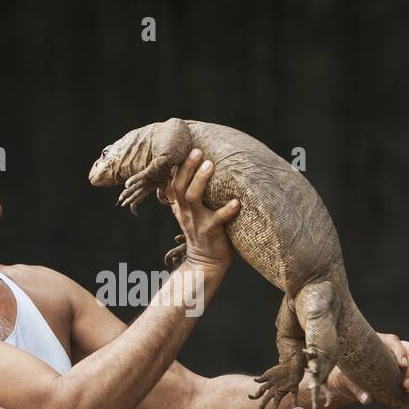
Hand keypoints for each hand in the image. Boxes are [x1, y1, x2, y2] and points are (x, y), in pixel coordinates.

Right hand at [162, 149, 240, 270]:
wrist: (205, 261)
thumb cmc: (202, 231)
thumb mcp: (189, 212)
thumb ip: (188, 195)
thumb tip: (193, 170)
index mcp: (180, 206)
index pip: (172, 182)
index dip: (176, 166)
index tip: (182, 147)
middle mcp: (185, 211)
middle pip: (179, 186)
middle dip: (187, 167)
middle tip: (197, 150)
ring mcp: (196, 222)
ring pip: (193, 197)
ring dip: (200, 180)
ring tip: (211, 165)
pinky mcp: (210, 232)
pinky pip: (217, 219)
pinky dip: (227, 210)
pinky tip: (236, 202)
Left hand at [324, 333, 408, 403]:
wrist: (351, 381)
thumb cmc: (347, 377)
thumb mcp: (348, 382)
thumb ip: (357, 389)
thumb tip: (367, 399)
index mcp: (376, 342)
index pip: (393, 340)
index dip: (400, 351)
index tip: (402, 366)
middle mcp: (391, 346)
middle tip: (406, 387)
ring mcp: (402, 354)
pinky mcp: (408, 366)